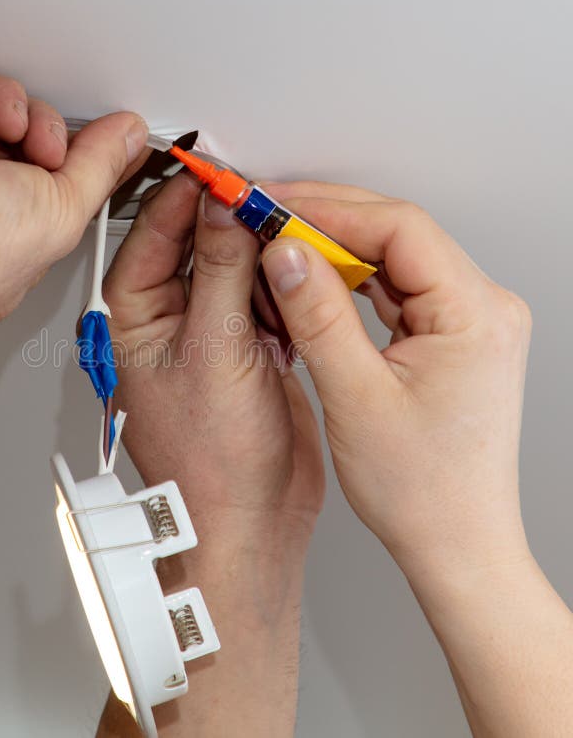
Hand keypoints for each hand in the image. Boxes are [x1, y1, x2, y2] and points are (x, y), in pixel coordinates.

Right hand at [0, 69, 148, 328]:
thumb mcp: (62, 217)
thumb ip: (100, 172)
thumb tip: (127, 139)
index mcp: (8, 254)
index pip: (61, 206)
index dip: (93, 178)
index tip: (125, 152)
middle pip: (47, 162)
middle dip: (68, 152)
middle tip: (70, 151)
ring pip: (24, 123)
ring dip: (40, 126)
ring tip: (29, 143)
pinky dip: (4, 99)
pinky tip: (1, 119)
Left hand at [99, 171, 324, 736]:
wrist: (250, 521)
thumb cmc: (211, 462)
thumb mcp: (216, 350)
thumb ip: (222, 273)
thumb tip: (223, 210)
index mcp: (135, 317)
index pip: (154, 231)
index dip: (187, 193)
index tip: (221, 165)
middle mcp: (168, 320)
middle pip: (199, 243)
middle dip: (235, 223)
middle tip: (268, 199)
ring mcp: (210, 333)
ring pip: (236, 267)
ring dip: (265, 254)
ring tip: (291, 239)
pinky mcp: (248, 347)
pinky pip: (265, 297)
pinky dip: (284, 286)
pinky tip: (300, 281)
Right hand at [259, 181, 531, 568]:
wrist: (454, 541)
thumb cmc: (424, 490)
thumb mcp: (356, 396)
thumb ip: (318, 315)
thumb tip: (286, 254)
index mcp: (475, 314)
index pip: (399, 227)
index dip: (328, 209)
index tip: (275, 206)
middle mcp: (480, 309)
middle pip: (396, 234)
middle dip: (325, 222)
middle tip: (266, 219)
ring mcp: (464, 322)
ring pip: (391, 259)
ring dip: (333, 250)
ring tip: (280, 247)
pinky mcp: (445, 337)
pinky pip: (392, 289)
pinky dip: (347, 281)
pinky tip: (313, 282)